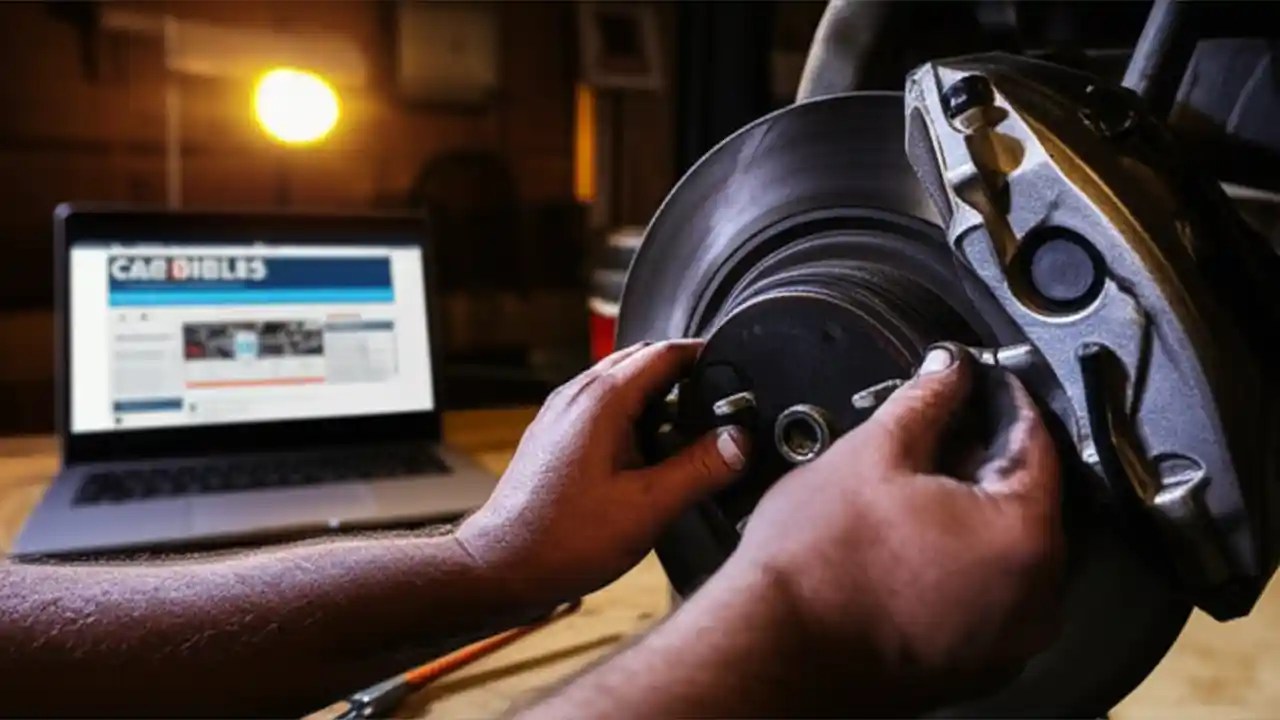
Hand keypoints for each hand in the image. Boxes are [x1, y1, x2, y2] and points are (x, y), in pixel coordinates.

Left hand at [457, 340, 749, 605]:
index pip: (665, 352)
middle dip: (684, 375)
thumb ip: (699, 470)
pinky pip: (602, 406)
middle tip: (719, 405)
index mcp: (602, 400)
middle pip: (642, 361)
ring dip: (657, 396)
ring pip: (621, 383)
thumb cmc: (563, 541)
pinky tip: (647, 457)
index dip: (705, 355)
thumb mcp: (648, 509)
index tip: (735, 370)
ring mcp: (561, 413)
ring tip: (689, 433)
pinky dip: (632, 415)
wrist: (502, 567)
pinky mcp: (555, 435)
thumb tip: (739, 442)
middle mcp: (577, 395)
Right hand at [725, 343, 1063, 710]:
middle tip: (937, 426)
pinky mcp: (971, 666)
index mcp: (1023, 540)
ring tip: (909, 485)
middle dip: (983, 457)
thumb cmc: (815, 565)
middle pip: (1025, 501)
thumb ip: (926, 402)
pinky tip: (906, 539)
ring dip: (968, 510)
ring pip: (1002, 552)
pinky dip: (957, 561)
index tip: (980, 382)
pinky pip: (983, 595)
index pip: (1038, 445)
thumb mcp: (873, 453)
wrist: (770, 648)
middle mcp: (1032, 601)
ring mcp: (1004, 642)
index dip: (1004, 401)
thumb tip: (949, 373)